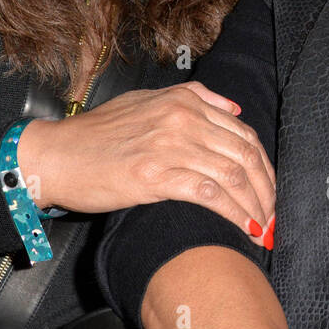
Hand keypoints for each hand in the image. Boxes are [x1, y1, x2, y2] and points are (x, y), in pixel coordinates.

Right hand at [18, 82, 274, 243]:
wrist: (55, 156)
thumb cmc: (98, 134)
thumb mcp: (147, 101)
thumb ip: (194, 99)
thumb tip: (235, 110)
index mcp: (185, 101)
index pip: (243, 134)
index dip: (264, 167)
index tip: (270, 191)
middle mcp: (182, 119)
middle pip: (245, 156)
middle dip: (266, 191)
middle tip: (272, 217)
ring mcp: (169, 146)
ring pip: (232, 176)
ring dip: (255, 207)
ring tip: (262, 229)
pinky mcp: (154, 175)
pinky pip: (209, 195)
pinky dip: (233, 215)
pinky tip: (243, 230)